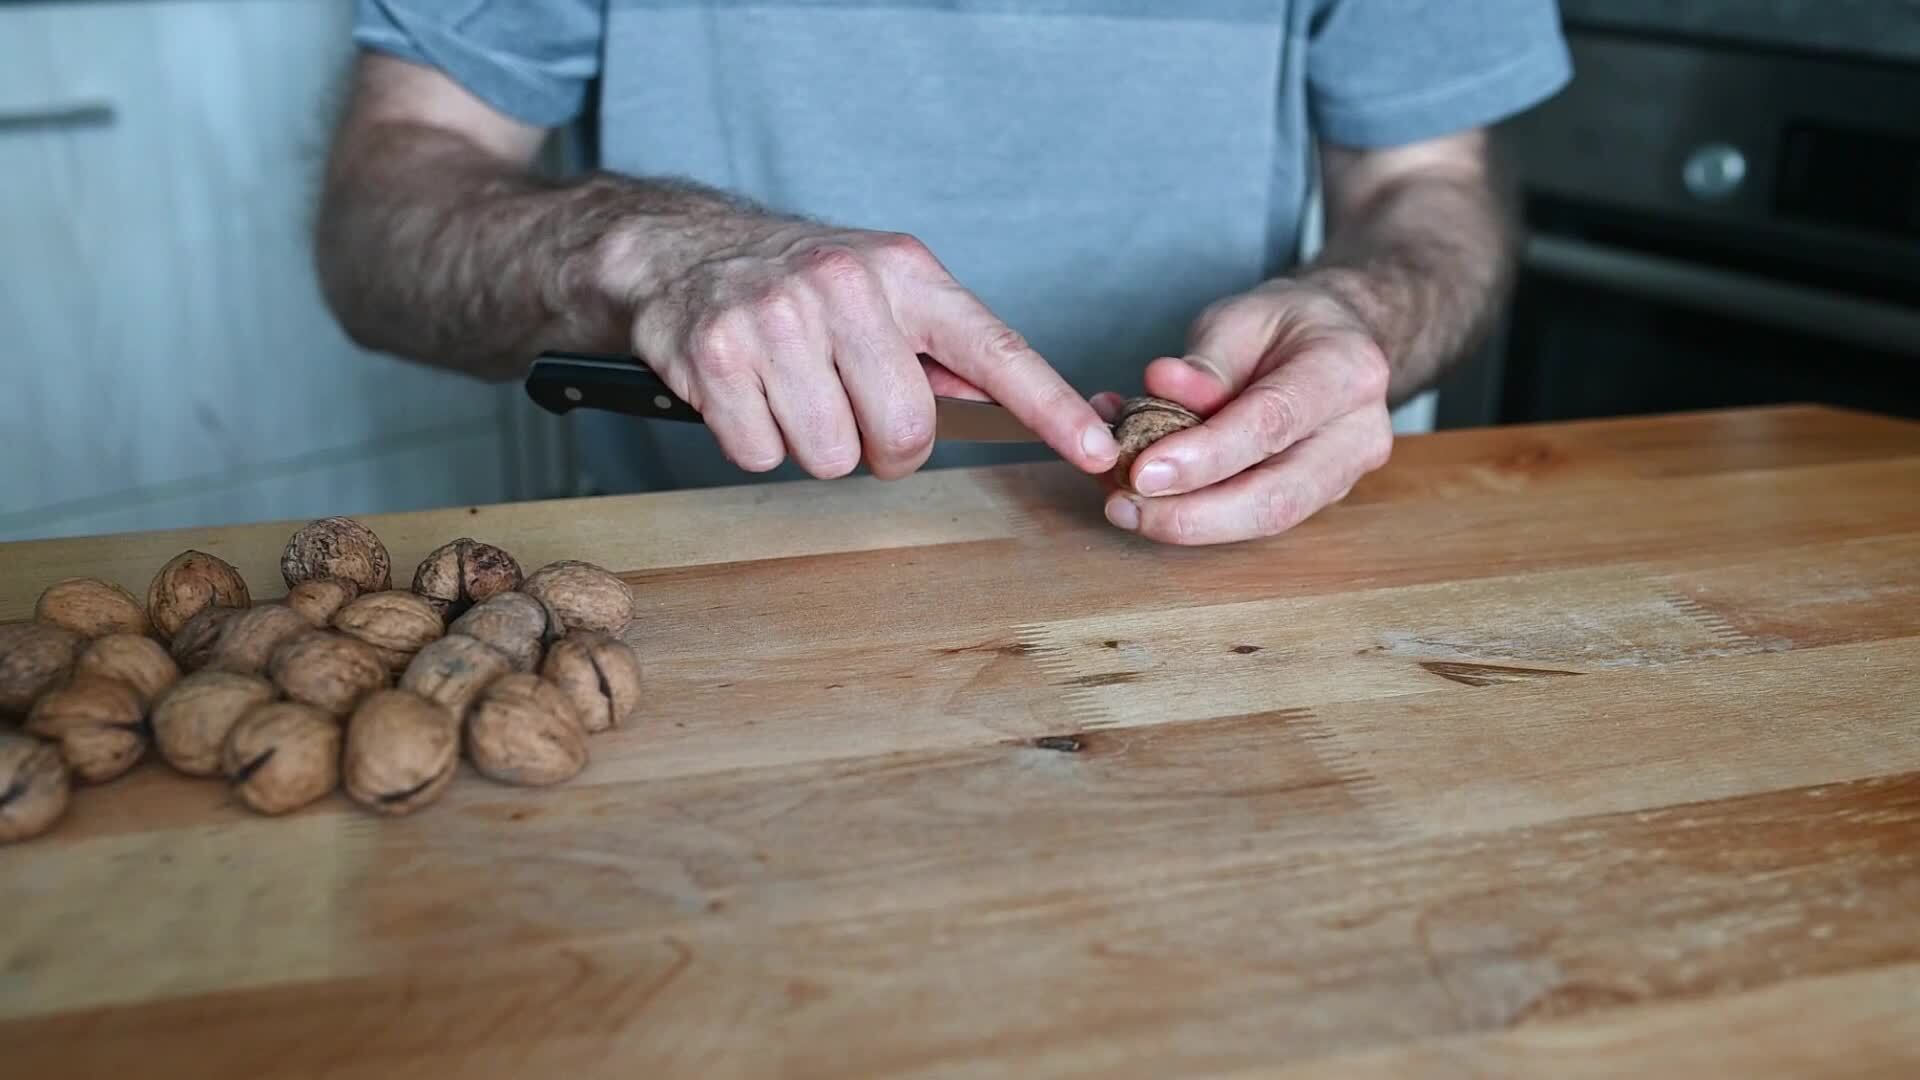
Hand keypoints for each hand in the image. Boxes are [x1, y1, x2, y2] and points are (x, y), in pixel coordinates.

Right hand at [608, 218, 1118, 479]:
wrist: (681, 249)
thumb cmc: (799, 282)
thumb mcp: (882, 288)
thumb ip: (942, 348)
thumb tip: (1013, 412)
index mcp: (907, 274)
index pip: (996, 348)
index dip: (1052, 407)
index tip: (1098, 450)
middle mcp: (847, 287)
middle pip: (906, 431)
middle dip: (884, 448)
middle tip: (853, 414)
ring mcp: (778, 319)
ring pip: (830, 456)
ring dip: (813, 446)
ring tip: (791, 393)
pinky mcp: (716, 356)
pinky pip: (761, 457)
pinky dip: (753, 442)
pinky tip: (746, 395)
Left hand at [1096, 279, 1393, 544]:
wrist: (1332, 344)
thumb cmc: (1284, 326)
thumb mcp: (1242, 318)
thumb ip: (1207, 361)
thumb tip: (1161, 387)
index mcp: (1346, 372)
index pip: (1270, 423)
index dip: (1203, 455)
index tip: (1142, 471)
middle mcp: (1358, 434)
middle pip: (1276, 498)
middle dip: (1193, 515)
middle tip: (1123, 507)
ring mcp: (1343, 477)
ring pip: (1266, 522)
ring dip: (1188, 522)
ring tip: (1124, 506)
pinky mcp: (1316, 501)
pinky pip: (1254, 518)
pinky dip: (1196, 513)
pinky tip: (1146, 500)